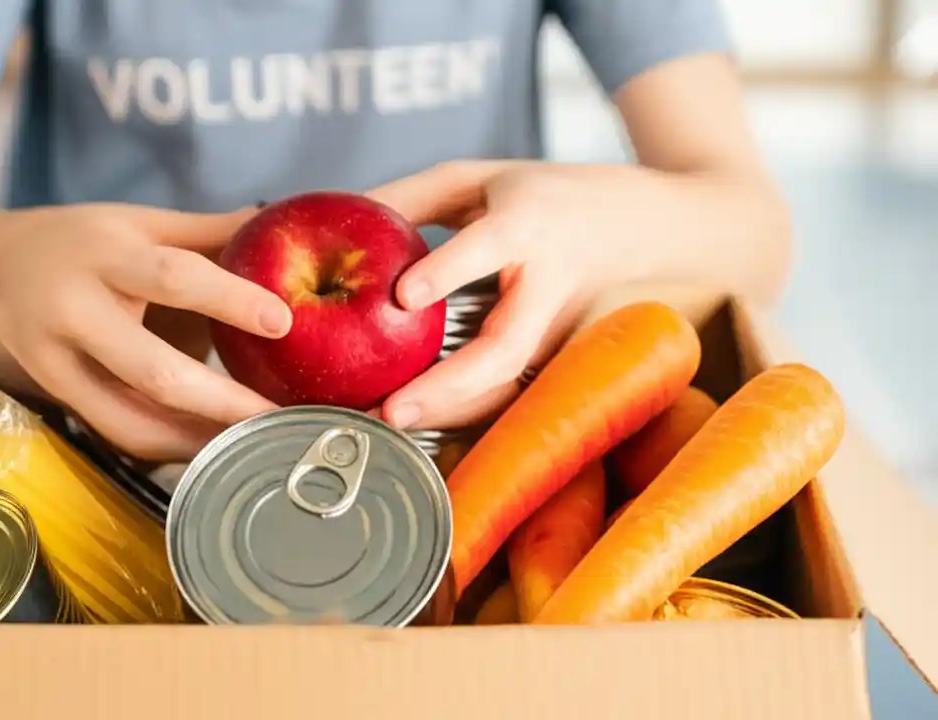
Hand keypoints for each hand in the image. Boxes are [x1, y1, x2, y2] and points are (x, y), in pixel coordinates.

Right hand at [0, 203, 291, 459]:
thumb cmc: (76, 242)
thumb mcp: (136, 222)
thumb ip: (206, 229)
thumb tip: (277, 219)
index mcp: (103, 255)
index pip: (174, 277)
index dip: (229, 299)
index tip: (282, 321)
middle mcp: (75, 311)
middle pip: (152, 370)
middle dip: (220, 401)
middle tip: (276, 415)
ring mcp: (58, 364)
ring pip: (131, 421)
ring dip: (197, 440)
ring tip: (253, 444)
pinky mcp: (56, 398)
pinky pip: (117, 434)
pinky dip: (167, 447)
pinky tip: (211, 448)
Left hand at [369, 161, 645, 429]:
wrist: (651, 226)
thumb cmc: (550, 196)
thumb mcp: (481, 178)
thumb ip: (412, 198)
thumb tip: (344, 223)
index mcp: (528, 224)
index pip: (489, 246)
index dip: (447, 271)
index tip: (403, 295)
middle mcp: (548, 285)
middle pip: (505, 346)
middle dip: (448, 384)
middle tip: (392, 410)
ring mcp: (559, 332)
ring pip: (509, 385)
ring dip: (452, 413)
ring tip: (391, 425)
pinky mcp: (561, 361)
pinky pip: (511, 395)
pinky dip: (466, 414)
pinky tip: (418, 421)